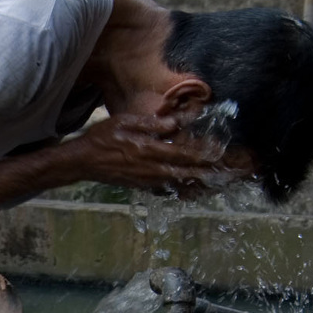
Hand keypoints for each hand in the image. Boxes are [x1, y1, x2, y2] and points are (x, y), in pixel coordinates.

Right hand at [68, 114, 250, 197]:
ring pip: (180, 184)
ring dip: (200, 184)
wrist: (83, 162)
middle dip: (209, 172)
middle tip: (229, 173)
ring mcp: (147, 181)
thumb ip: (151, 124)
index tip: (221, 151)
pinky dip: (184, 190)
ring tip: (219, 184)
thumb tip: (174, 124)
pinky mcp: (143, 186)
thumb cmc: (101, 138)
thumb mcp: (124, 122)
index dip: (204, 153)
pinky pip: (169, 190)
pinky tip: (195, 190)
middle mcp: (151, 169)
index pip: (183, 153)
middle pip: (187, 172)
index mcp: (148, 150)